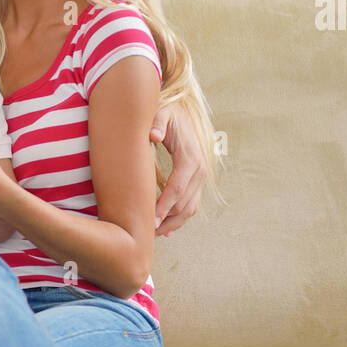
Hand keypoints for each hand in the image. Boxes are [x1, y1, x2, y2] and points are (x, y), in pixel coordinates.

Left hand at [150, 102, 207, 236]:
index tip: (150, 221)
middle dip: (166, 220)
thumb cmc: (168, 114)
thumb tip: (153, 136)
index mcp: (191, 158)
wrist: (183, 111)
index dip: (164, 206)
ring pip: (190, 208)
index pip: (177, 188)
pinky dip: (178, 218)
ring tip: (153, 235)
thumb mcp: (162, 112)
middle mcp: (200, 171)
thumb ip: (157, 123)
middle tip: (146, 234)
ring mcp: (200, 178)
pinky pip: (190, 204)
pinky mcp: (197, 181)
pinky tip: (164, 229)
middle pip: (184, 204)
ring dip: (173, 223)